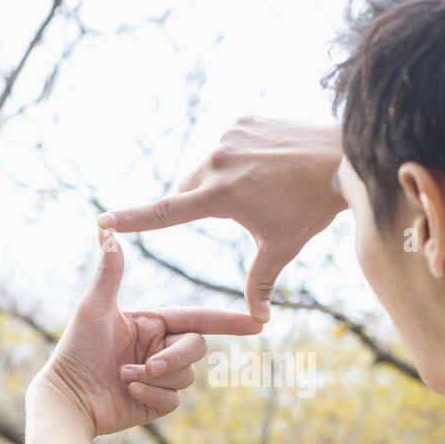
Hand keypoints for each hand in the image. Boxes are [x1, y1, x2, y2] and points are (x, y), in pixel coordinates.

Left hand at [32, 228, 262, 437]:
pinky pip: (174, 400)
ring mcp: (159, 376)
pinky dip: (152, 396)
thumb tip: (106, 230)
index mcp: (152, 323)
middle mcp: (159, 348)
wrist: (67, 398)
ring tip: (125, 378)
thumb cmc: (76, 350)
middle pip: (196, 348)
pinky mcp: (156, 402)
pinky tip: (129, 393)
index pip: (197, 318)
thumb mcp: (94, 308)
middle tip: (146, 365)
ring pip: (186, 376)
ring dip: (156, 378)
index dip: (227, 320)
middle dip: (174, 358)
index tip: (256, 322)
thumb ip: (109, 271)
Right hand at [97, 117, 345, 322]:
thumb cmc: (310, 208)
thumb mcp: (282, 247)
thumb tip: (258, 323)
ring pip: (207, 167)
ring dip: (221, 181)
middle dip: (200, 205)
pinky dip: (238, 158)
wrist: (342, 158)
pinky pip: (228, 145)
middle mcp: (217, 161)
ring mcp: (229, 137)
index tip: (102, 221)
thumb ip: (260, 283)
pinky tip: (269, 164)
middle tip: (239, 212)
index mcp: (221, 196)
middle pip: (188, 191)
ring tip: (262, 187)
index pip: (166, 212)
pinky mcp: (242, 120)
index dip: (132, 219)